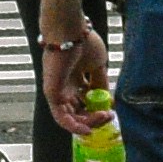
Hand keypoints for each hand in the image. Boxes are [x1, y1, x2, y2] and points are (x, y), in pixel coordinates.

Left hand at [44, 11, 111, 135]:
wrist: (70, 32)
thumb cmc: (83, 42)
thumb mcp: (97, 65)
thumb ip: (100, 82)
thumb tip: (106, 98)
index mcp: (74, 78)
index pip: (85, 101)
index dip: (98, 108)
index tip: (111, 109)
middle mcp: (65, 87)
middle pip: (79, 111)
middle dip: (95, 117)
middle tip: (109, 116)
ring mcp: (57, 91)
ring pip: (72, 117)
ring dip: (89, 122)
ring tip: (104, 117)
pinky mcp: (51, 94)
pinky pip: (61, 118)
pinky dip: (73, 126)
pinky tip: (88, 129)